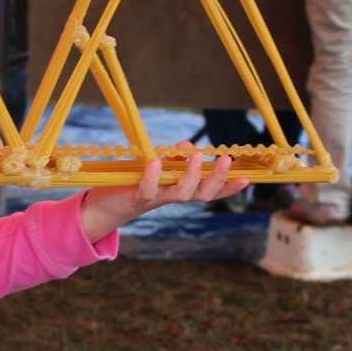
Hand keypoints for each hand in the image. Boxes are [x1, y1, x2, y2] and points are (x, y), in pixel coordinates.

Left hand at [78, 148, 247, 241]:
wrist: (105, 205)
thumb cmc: (134, 184)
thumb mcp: (158, 169)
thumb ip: (172, 159)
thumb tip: (188, 145)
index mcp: (180, 189)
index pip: (209, 191)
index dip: (228, 187)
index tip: (246, 179)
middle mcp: (172, 196)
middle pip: (201, 194)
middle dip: (217, 179)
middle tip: (226, 161)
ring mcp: (156, 198)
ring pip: (181, 193)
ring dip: (192, 175)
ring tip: (198, 156)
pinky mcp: (137, 197)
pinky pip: (148, 188)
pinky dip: (153, 175)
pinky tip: (157, 162)